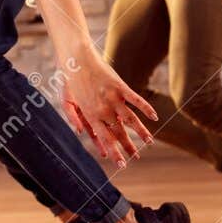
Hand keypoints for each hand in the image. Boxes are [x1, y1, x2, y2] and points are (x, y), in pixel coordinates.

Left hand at [60, 50, 156, 165]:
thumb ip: (73, 118)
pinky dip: (146, 109)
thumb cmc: (69, 79)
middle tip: (136, 158)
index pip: (105, 139)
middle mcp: (103, 110)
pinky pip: (136, 100)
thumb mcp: (66, 101)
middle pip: (119, 133)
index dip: (114, 152)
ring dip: (142, 132)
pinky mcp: (120, 86)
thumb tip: (80, 132)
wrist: (76, 58)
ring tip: (150, 143)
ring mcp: (113, 98)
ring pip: (131, 120)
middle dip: (128, 147)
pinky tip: (155, 117)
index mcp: (90, 115)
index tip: (121, 164)